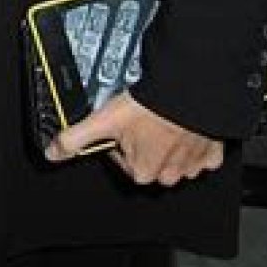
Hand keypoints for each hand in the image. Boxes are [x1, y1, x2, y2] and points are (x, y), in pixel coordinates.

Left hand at [44, 90, 224, 185]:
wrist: (189, 93)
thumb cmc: (151, 108)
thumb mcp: (103, 120)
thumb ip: (75, 138)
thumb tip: (53, 152)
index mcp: (142, 171)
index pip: (123, 160)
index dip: (119, 141)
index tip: (123, 126)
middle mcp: (168, 173)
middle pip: (151, 161)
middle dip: (146, 144)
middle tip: (145, 120)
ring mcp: (192, 164)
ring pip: (178, 159)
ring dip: (172, 144)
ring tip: (165, 120)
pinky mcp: (212, 152)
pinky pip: (205, 153)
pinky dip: (198, 142)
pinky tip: (188, 126)